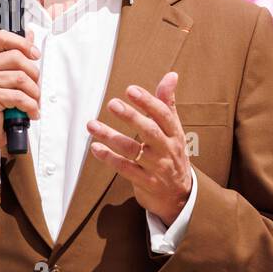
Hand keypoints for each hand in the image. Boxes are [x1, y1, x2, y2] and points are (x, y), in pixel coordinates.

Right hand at [0, 28, 42, 158]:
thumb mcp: (2, 76)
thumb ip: (13, 56)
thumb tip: (29, 35)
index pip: (2, 38)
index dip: (22, 43)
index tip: (35, 54)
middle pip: (17, 58)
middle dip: (34, 74)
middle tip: (35, 88)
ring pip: (21, 78)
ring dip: (34, 94)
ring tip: (33, 103)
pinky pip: (19, 97)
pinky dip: (30, 106)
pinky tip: (31, 113)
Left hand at [87, 72, 192, 220]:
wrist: (180, 196)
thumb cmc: (172, 155)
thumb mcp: (174, 130)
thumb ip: (167, 103)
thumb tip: (171, 75)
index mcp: (175, 134)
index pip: (163, 115)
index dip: (148, 101)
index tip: (131, 90)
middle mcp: (167, 150)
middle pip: (150, 131)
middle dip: (131, 117)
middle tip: (112, 104)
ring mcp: (157, 168)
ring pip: (132, 150)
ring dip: (110, 136)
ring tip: (92, 125)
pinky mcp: (146, 183)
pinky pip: (125, 169)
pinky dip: (109, 158)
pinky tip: (95, 148)